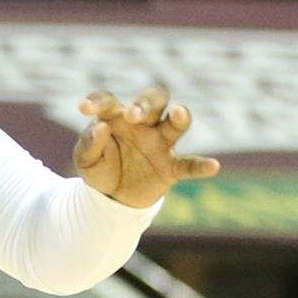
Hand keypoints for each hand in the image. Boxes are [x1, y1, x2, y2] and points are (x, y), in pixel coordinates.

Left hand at [75, 85, 221, 207]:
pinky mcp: (171, 167)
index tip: (84, 108)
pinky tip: (213, 166)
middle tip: (132, 114)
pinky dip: (201, 165)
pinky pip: (190, 165)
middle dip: (145, 103)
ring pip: (176, 124)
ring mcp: (160, 144)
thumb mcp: (85, 159)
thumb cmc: (99, 167)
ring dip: (179, 117)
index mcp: (116, 117)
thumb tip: (101, 127)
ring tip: (178, 113)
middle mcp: (143, 125)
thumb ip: (89, 143)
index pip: (108, 101)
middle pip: (154, 100)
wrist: (111, 196)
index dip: (98, 101)